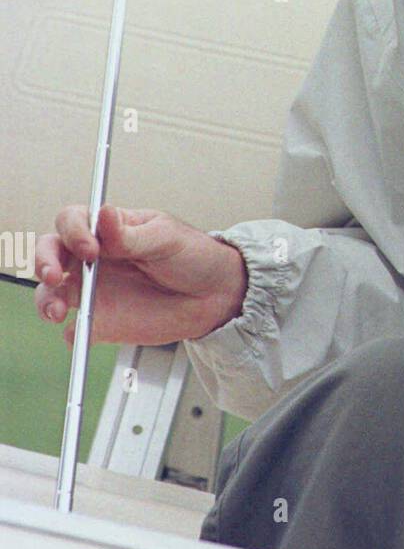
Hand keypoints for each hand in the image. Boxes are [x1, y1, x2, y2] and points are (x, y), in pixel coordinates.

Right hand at [33, 205, 247, 346]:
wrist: (215, 295)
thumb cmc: (194, 256)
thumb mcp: (166, 238)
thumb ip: (131, 235)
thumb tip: (103, 215)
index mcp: (108, 230)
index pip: (72, 221)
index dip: (73, 232)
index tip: (90, 248)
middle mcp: (94, 259)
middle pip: (50, 254)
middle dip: (44, 263)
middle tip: (55, 276)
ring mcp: (94, 291)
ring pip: (52, 293)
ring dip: (46, 299)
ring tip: (57, 310)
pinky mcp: (101, 322)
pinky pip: (75, 330)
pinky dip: (71, 333)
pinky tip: (79, 333)